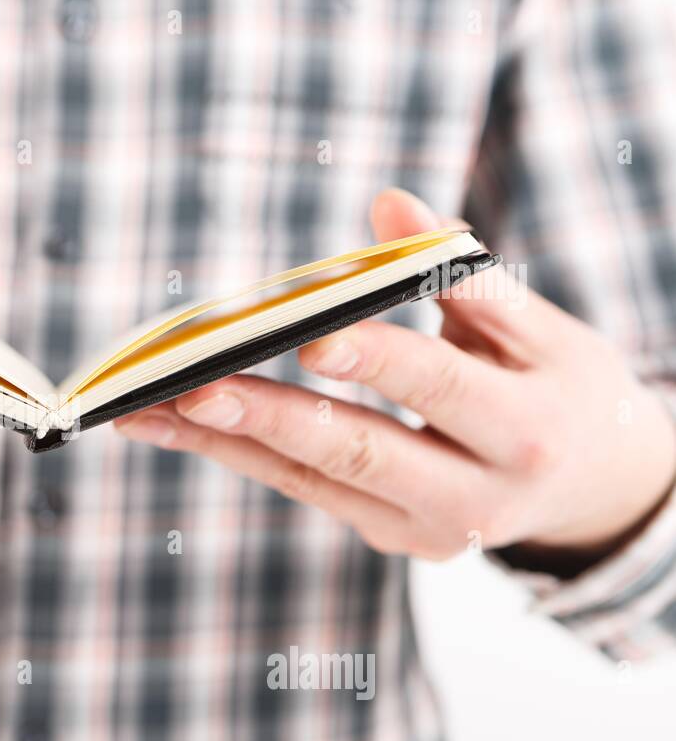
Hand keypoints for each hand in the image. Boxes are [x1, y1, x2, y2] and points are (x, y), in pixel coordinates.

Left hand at [115, 188, 675, 568]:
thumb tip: (390, 203)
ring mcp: (427, 531)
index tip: (311, 336)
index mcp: (526, 430)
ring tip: (147, 411)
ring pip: (313, 479)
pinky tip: (178, 426)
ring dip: (224, 443)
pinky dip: (239, 455)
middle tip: (193, 388)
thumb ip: (460, 274)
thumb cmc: (559, 387)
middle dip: (270, 419)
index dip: (378, 361)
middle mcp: (475, 498)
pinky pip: (305, 491)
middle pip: (360, 451)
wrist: (594, 487)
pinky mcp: (390, 537)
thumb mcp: (537, 328)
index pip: (440, 387)